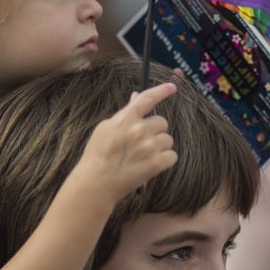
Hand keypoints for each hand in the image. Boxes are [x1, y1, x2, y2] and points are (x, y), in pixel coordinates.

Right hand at [75, 82, 178, 201]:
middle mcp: (140, 130)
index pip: (148, 98)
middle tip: (142, 142)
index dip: (162, 91)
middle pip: (162, 122)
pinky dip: (165, 160)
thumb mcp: (105, 128)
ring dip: (160, 146)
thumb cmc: (97, 155)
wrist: (97, 182)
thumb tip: (136, 98)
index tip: (172, 87)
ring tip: (144, 156)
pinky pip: (172, 155)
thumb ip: (124, 113)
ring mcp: (149, 147)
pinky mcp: (156, 163)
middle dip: (155, 130)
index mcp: (126, 119)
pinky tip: (151, 164)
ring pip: (168, 139)